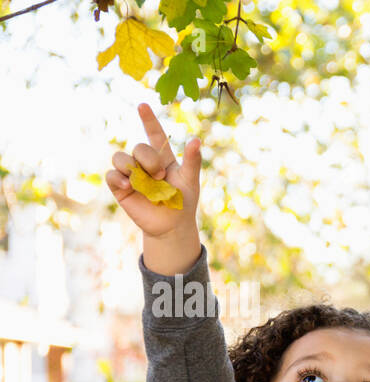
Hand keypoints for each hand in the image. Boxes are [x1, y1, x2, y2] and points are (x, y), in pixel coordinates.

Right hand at [106, 103, 200, 244]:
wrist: (171, 226)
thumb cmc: (183, 202)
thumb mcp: (190, 181)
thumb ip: (192, 161)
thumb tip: (196, 140)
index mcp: (163, 158)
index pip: (154, 134)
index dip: (148, 120)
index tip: (143, 105)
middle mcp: (145, 163)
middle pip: (138, 148)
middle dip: (148, 160)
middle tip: (159, 176)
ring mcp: (131, 174)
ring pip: (120, 158)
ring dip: (131, 167)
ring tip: (142, 182)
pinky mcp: (120, 187)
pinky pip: (111, 175)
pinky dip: (119, 178)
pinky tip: (129, 186)